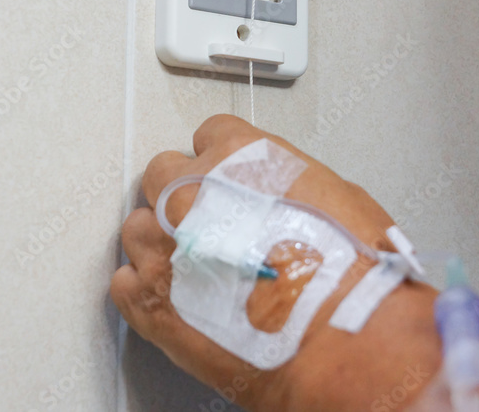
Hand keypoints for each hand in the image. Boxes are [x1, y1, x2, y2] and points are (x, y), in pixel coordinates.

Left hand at [110, 114, 411, 410]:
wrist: (342, 343)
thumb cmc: (352, 278)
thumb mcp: (340, 199)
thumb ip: (289, 185)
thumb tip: (281, 198)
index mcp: (239, 155)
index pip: (208, 135)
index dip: (219, 163)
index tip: (225, 182)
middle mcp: (192, 190)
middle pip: (161, 173)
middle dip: (180, 196)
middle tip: (207, 226)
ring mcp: (164, 243)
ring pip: (139, 228)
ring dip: (161, 245)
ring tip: (196, 271)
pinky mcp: (149, 298)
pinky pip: (126, 282)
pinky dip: (146, 292)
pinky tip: (179, 302)